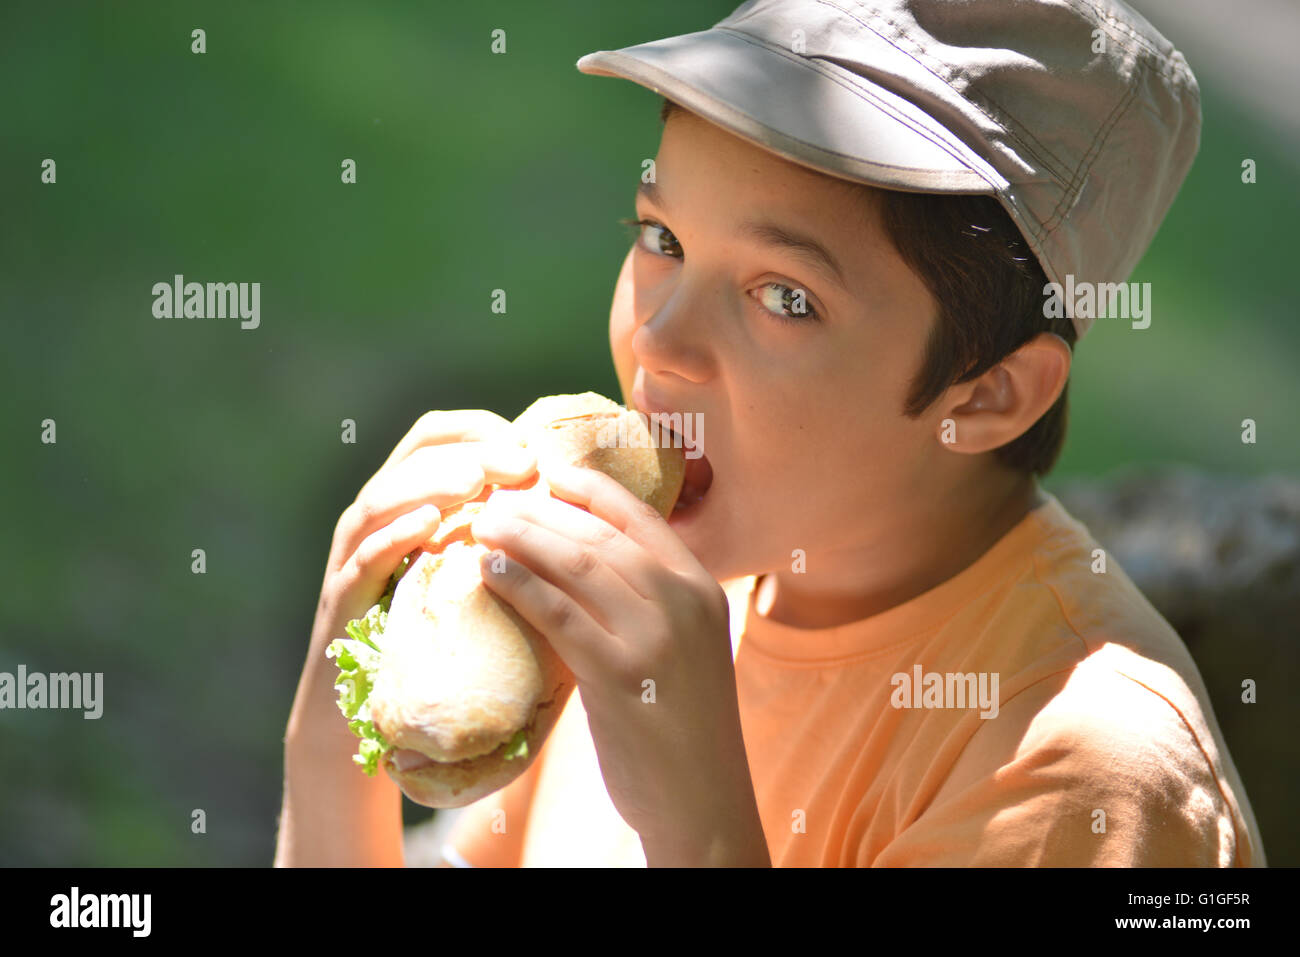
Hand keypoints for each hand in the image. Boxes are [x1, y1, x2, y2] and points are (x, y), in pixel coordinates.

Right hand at [276, 409, 535, 866]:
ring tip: (473, 483)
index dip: (483, 430)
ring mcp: (354, 558)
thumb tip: (584, 511)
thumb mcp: (480, 581)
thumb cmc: (445, 649)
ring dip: (430, 483)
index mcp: (414, 501)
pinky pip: (362, 559)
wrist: (372, 725)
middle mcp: (380, 518)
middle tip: (515, 462)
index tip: (530, 447)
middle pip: (414, 455)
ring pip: (381, 497)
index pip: (441, 435)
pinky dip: (392, 535)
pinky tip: (427, 523)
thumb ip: (513, 542)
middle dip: (467, 450)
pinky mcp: (343, 603)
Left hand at [470, 462, 768, 865]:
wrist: (703, 800)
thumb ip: (645, 602)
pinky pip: (558, 614)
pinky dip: (519, 586)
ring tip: (483, 526)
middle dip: (540, 510)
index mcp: (701, 587)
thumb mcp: (684, 647)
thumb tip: (576, 562)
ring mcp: (654, 636)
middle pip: (599, 533)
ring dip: (521, 537)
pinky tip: (489, 573)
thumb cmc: (685, 725)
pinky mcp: (619, 674)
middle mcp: (683, 601)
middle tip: (495, 500)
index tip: (548, 475)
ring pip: (576, 563)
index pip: (640, 516)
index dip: (589, 488)